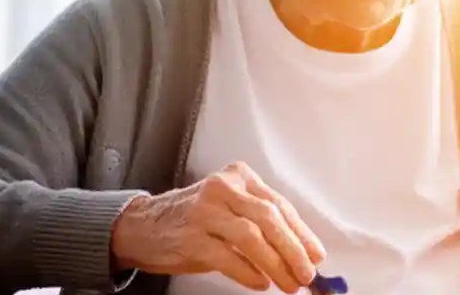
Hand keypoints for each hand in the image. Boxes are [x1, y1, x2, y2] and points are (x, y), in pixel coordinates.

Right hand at [111, 161, 325, 292]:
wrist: (142, 225)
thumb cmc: (195, 219)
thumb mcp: (230, 208)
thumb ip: (262, 222)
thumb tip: (302, 251)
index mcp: (240, 176)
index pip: (280, 204)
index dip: (302, 233)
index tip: (317, 255)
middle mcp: (223, 188)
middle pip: (269, 218)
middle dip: (293, 249)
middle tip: (306, 273)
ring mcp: (205, 212)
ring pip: (251, 238)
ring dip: (275, 264)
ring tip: (288, 283)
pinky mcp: (190, 237)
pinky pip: (227, 257)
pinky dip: (248, 272)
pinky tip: (261, 283)